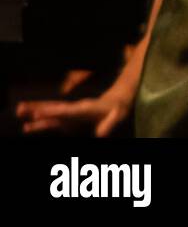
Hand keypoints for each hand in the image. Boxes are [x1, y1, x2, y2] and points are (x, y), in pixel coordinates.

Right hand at [15, 85, 133, 136]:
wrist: (115, 102)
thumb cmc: (117, 110)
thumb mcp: (117, 116)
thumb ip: (109, 125)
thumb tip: (100, 135)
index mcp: (84, 109)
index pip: (66, 111)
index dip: (53, 112)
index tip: (38, 114)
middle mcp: (74, 110)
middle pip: (54, 108)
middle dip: (38, 108)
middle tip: (20, 108)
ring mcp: (69, 115)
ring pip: (50, 113)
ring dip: (34, 113)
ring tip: (19, 112)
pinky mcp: (68, 120)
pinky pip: (51, 121)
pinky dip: (39, 123)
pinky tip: (27, 127)